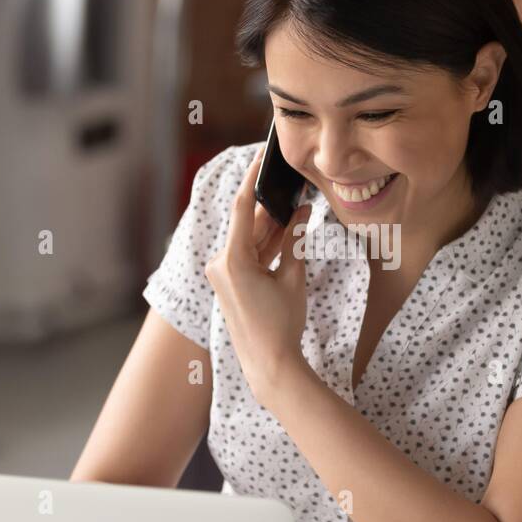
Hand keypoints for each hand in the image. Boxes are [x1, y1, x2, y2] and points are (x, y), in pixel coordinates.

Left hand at [204, 147, 313, 409]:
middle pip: (246, 223)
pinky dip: (265, 244)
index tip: (261, 158)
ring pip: (248, 239)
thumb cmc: (281, 324)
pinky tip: (286, 231)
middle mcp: (220, 263)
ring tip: (295, 206)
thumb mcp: (292, 278)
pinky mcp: (229, 283)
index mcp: (232, 259)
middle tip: (292, 185)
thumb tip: (301, 212)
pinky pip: (247, 255)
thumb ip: (294, 241)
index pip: (242, 207)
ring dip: (270, 226)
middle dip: (270, 205)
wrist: (268, 363)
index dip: (253, 179)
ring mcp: (222, 274)